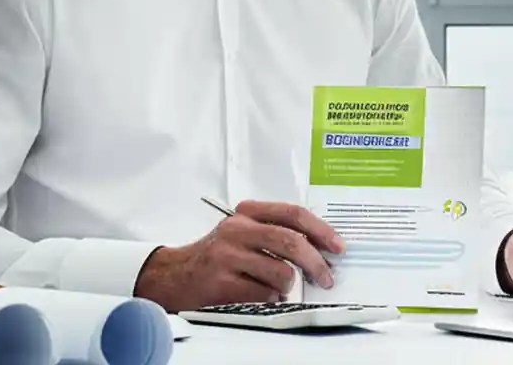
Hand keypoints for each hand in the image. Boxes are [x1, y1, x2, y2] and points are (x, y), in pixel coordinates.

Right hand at [133, 200, 345, 311]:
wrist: (174, 276)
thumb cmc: (217, 255)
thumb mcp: (243, 232)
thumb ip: (275, 231)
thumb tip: (321, 246)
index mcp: (247, 213)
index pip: (293, 214)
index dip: (321, 230)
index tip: (338, 246)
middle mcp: (237, 230)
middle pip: (291, 242)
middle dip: (316, 263)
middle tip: (326, 278)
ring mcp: (228, 256)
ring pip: (281, 273)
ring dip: (286, 287)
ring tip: (273, 287)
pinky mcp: (222, 283)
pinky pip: (264, 294)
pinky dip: (269, 299)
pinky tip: (256, 294)